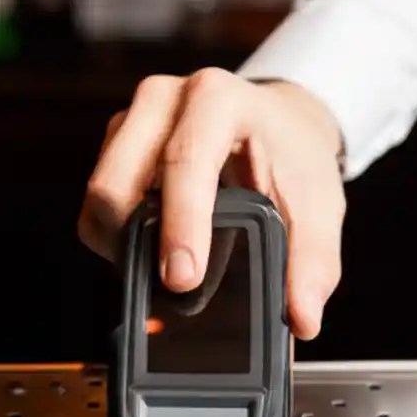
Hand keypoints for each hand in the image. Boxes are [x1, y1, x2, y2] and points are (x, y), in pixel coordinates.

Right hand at [79, 69, 345, 338]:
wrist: (281, 124)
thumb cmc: (294, 156)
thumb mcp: (319, 203)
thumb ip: (313, 262)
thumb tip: (302, 317)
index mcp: (217, 100)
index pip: (185, 159)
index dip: (179, 223)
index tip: (182, 277)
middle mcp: (164, 99)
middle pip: (117, 179)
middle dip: (135, 241)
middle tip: (171, 285)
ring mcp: (133, 120)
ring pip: (99, 194)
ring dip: (121, 242)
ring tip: (160, 268)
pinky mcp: (116, 144)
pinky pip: (96, 203)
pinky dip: (114, 235)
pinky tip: (148, 249)